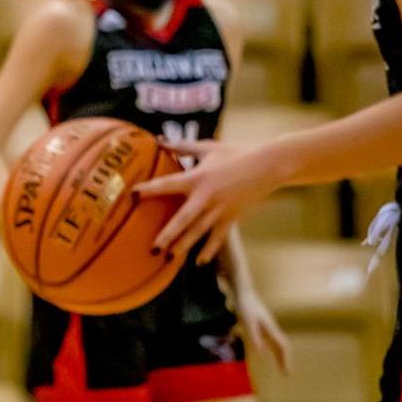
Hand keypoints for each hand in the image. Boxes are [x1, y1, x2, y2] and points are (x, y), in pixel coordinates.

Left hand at [138, 141, 283, 262]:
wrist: (268, 166)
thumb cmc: (235, 153)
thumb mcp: (207, 147)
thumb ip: (181, 146)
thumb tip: (159, 139)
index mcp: (197, 177)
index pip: (168, 184)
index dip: (150, 189)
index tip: (133, 194)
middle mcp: (206, 196)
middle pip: (184, 219)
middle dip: (168, 234)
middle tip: (153, 248)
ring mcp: (220, 209)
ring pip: (199, 231)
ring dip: (184, 245)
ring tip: (169, 257)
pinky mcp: (231, 217)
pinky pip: (218, 236)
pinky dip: (209, 249)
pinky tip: (199, 262)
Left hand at [235, 287, 292, 375]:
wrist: (243, 292)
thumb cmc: (245, 306)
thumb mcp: (247, 322)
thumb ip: (254, 336)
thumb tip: (261, 351)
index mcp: (270, 329)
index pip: (282, 347)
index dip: (285, 360)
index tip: (288, 372)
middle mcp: (272, 328)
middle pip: (282, 346)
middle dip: (285, 360)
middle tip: (287, 373)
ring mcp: (267, 326)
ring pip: (277, 342)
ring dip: (280, 354)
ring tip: (281, 365)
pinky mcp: (261, 324)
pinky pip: (271, 339)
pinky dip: (273, 348)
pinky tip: (266, 350)